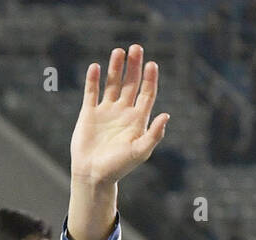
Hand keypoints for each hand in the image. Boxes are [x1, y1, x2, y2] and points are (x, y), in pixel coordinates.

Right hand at [70, 45, 169, 189]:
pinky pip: (91, 93)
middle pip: (131, 84)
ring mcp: (106, 112)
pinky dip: (93, 80)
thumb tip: (166, 115)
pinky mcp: (89, 114)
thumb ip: (154, 134)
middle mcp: (123, 112)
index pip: (146, 93)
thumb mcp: (140, 152)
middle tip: (136, 48)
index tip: (152, 65)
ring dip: (115, 68)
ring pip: (112, 84)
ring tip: (118, 51)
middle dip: (134, 66)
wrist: (93, 176)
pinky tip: (96, 67)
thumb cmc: (118, 167)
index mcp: (137, 120)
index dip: (150, 79)